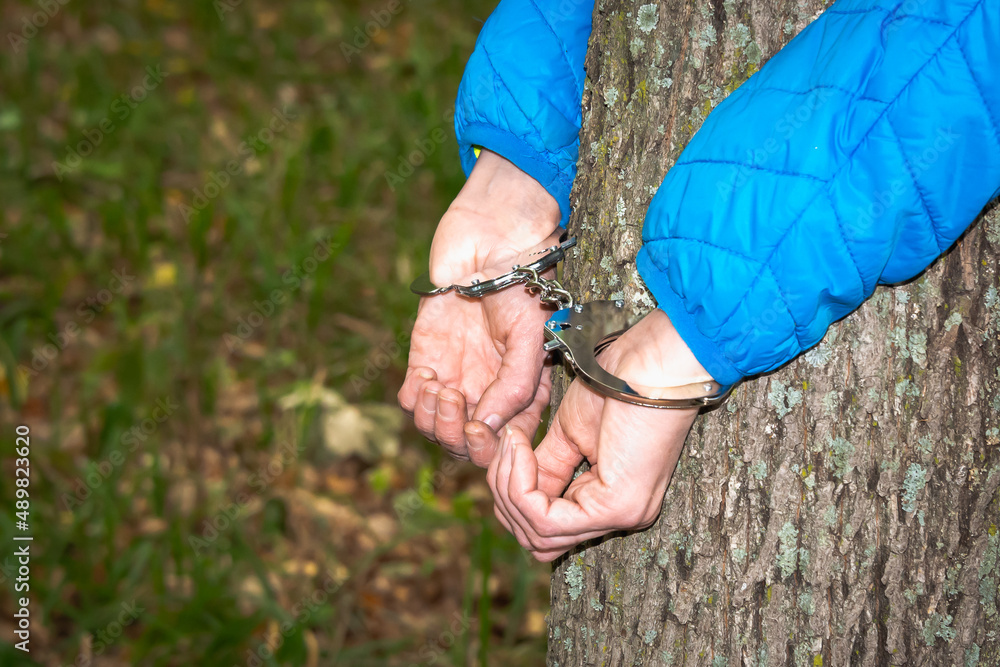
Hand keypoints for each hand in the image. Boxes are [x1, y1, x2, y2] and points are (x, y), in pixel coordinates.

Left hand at [398, 150, 560, 466]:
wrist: (489, 244)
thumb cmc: (520, 286)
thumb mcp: (530, 336)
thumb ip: (516, 386)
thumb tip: (488, 428)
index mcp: (522, 399)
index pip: (504, 449)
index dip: (489, 453)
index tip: (479, 428)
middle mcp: (487, 397)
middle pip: (465, 448)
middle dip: (454, 436)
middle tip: (451, 399)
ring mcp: (456, 381)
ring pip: (434, 430)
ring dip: (432, 417)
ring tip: (437, 386)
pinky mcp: (425, 363)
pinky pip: (410, 402)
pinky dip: (413, 398)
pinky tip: (425, 373)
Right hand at [485, 308, 712, 560]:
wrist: (653, 362)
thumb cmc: (618, 384)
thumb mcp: (569, 435)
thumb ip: (546, 469)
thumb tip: (516, 490)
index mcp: (613, 501)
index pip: (549, 531)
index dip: (515, 492)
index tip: (508, 448)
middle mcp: (621, 517)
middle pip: (538, 541)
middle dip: (507, 494)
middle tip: (506, 447)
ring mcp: (621, 516)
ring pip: (538, 535)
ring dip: (510, 487)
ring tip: (513, 443)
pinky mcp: (615, 507)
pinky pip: (546, 520)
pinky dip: (521, 486)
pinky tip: (520, 450)